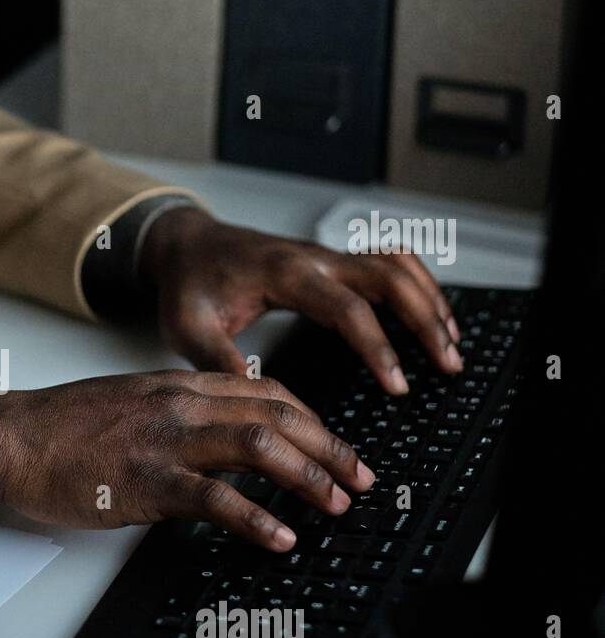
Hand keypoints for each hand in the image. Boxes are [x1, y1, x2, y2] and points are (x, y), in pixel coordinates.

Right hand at [0, 370, 374, 550]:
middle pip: (279, 415)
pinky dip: (257, 519)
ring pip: (260, 446)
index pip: (268, 391)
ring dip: (309, 476)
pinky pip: (214, 498)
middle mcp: (182, 404)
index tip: (335, 446)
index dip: (314, 419)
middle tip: (361, 479)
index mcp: (180, 385)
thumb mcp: (131, 405)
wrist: (12, 437)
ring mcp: (166, 440)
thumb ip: (178, 417)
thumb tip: (217, 450)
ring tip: (336, 504)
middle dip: (331, 449)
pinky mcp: (146, 480)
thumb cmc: (62, 428)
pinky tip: (280, 536)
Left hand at [141, 207, 462, 394]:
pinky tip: (432, 311)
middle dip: (424, 320)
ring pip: (395, 266)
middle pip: (388, 279)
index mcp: (283, 273)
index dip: (377, 347)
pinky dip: (416, 282)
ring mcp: (325, 256)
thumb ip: (219, 360)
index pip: (346, 308)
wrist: (185, 244)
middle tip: (447, 363)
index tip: (397, 384)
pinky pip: (386, 261)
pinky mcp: (330, 260)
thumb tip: (256, 393)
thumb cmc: (187, 284)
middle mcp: (313, 258)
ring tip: (452, 344)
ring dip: (429, 301)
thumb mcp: (188, 327)